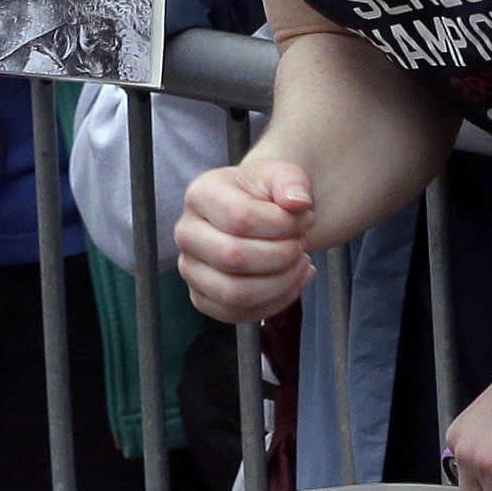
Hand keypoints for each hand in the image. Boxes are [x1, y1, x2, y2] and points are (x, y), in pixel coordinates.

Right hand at [171, 156, 317, 320]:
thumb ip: (293, 182)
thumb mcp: (282, 176)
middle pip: (234, 257)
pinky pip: (235, 314)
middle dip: (282, 254)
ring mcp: (190, 268)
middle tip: (302, 242)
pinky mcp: (201, 297)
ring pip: (234, 293)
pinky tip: (293, 281)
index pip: (239, 218)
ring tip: (301, 263)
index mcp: (200, 195)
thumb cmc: (266, 195)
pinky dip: (274, 304)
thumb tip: (298, 203)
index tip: (305, 218)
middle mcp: (186, 233)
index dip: (282, 224)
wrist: (256, 215)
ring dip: (281, 283)